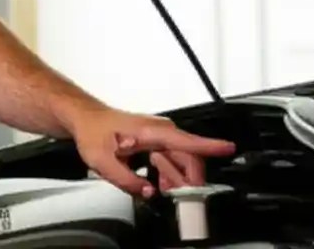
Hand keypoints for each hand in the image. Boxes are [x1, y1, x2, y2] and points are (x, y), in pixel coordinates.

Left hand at [67, 107, 235, 197]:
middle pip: (188, 157)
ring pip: (181, 161)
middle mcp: (160, 131)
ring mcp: (159, 136)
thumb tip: (148, 192)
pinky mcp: (155, 141)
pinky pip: (172, 160)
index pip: (187, 140)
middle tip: (177, 194)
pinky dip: (169, 174)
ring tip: (162, 187)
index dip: (210, 145)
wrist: (84, 119)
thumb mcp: (103, 160)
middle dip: (187, 179)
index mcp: (151, 131)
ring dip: (176, 178)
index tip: (228, 148)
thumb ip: (127, 180)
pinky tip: (158, 182)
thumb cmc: (92, 130)